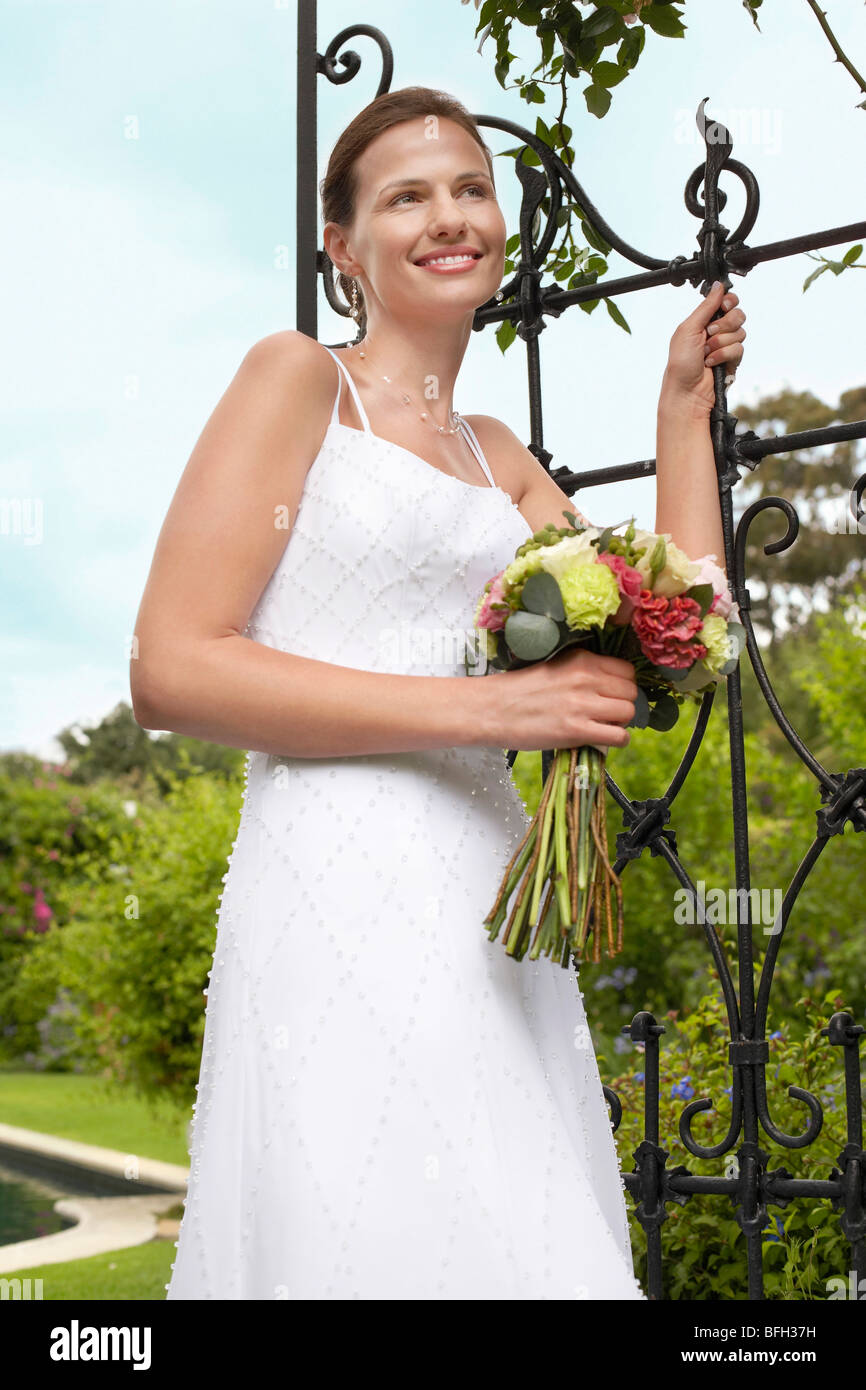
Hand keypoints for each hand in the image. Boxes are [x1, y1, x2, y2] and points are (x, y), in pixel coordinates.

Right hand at [493, 648, 637, 752]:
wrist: (491, 708)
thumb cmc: (518, 691)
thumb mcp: (555, 667)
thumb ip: (583, 672)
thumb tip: (609, 687)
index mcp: (581, 659)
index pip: (627, 670)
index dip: (623, 685)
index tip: (613, 695)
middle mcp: (586, 678)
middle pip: (631, 692)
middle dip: (623, 704)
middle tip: (608, 713)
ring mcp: (582, 704)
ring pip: (628, 713)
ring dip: (620, 723)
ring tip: (604, 726)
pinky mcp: (577, 730)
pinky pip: (619, 736)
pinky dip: (617, 741)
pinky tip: (603, 740)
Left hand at [660, 281, 746, 415]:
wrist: (687, 391)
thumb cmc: (681, 363)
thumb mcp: (689, 329)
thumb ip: (706, 306)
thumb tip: (719, 285)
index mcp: (704, 320)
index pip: (727, 302)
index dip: (729, 302)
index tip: (724, 307)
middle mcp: (716, 331)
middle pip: (738, 314)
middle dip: (724, 324)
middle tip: (709, 334)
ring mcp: (725, 345)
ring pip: (740, 332)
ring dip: (721, 343)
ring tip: (706, 354)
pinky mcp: (732, 360)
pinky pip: (739, 348)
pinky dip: (724, 355)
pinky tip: (712, 363)